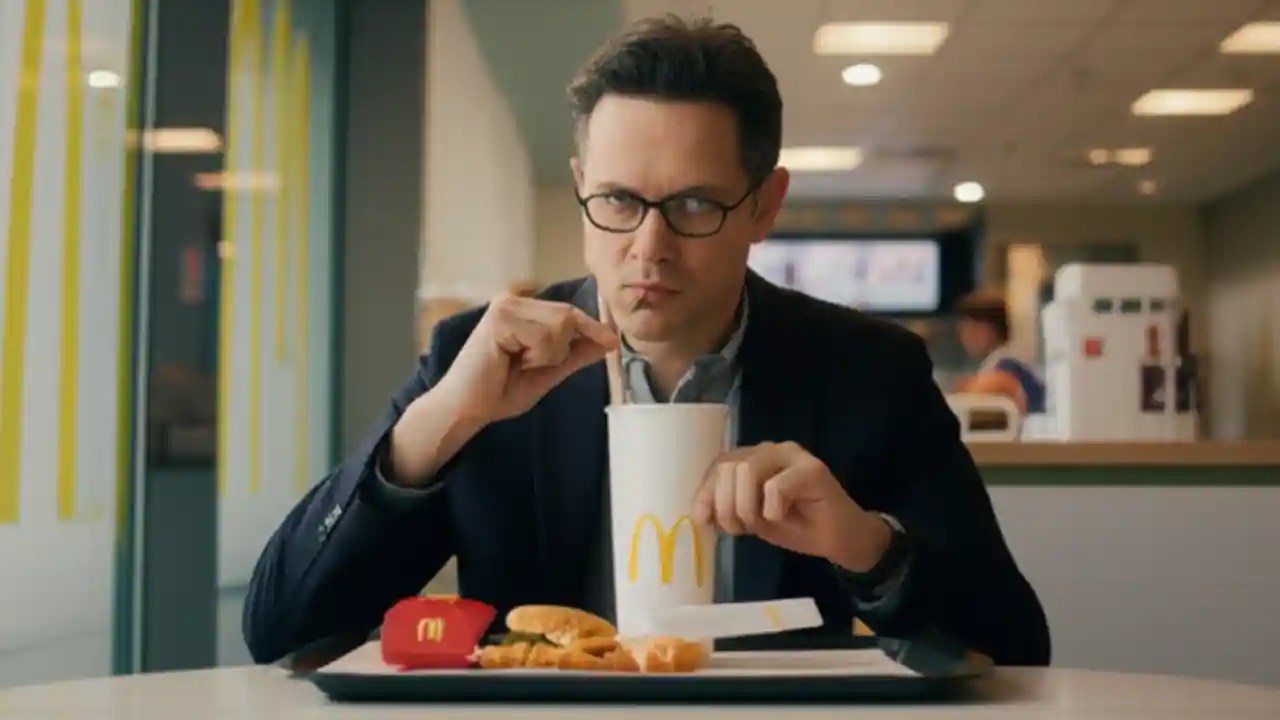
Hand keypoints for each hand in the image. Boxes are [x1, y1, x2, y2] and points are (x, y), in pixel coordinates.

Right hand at [437, 294, 619, 424]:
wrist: (466, 408)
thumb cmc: (498, 391)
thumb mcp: (546, 372)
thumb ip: (573, 355)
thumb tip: (607, 341)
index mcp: (524, 311)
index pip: (568, 312)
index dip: (592, 327)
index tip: (613, 341)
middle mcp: (514, 300)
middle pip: (568, 316)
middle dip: (559, 351)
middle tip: (526, 366)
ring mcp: (506, 305)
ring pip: (560, 326)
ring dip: (546, 355)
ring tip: (517, 364)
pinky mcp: (500, 316)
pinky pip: (543, 336)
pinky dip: (535, 356)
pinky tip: (509, 361)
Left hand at [691, 441, 891, 571]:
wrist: (840, 539)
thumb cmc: (797, 526)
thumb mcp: (752, 519)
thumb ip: (727, 509)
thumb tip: (699, 514)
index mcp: (754, 458)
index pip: (719, 465)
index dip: (706, 493)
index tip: (703, 521)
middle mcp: (771, 450)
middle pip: (730, 467)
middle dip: (726, 506)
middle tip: (740, 529)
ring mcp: (793, 456)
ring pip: (748, 471)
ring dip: (746, 507)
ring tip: (759, 524)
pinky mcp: (812, 470)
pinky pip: (775, 487)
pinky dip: (771, 509)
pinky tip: (781, 518)